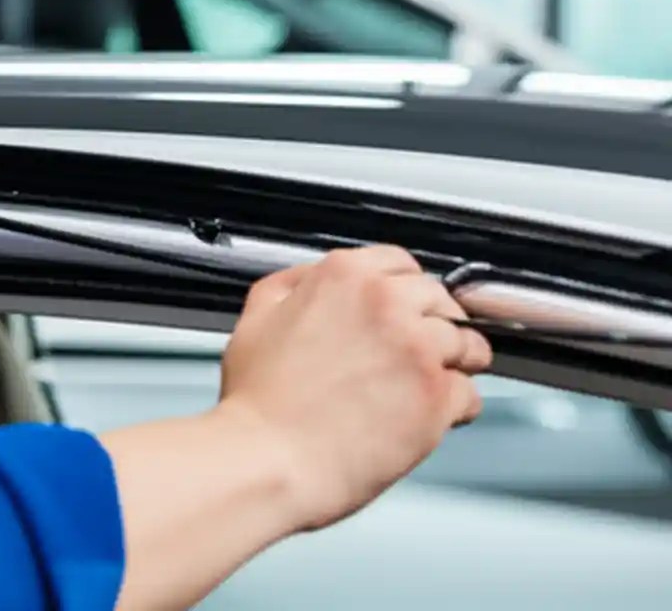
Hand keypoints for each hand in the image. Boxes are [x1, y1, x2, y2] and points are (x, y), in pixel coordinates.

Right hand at [217, 245, 492, 529]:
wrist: (268, 460)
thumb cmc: (258, 402)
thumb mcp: (256, 318)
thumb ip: (293, 285)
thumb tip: (317, 279)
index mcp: (344, 277)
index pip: (401, 264)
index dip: (405, 291)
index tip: (406, 309)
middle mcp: (388, 304)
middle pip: (440, 301)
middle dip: (434, 325)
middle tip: (418, 353)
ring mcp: (418, 350)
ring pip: (466, 344)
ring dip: (455, 364)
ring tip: (429, 385)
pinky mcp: (437, 397)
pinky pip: (470, 395)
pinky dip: (456, 408)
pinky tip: (429, 417)